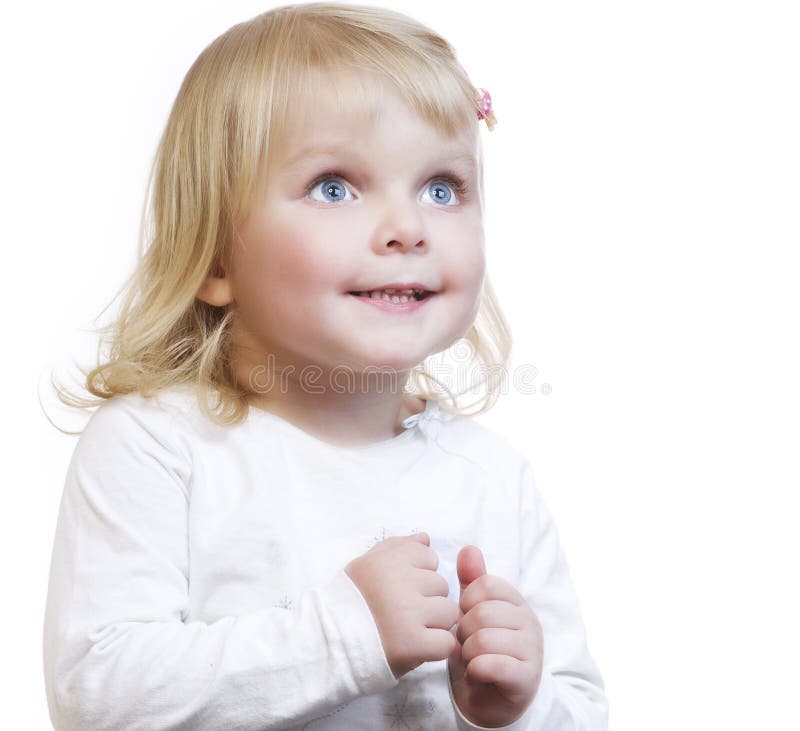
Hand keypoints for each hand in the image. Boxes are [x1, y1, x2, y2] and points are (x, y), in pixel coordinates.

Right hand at [345, 531, 459, 679]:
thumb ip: (396, 547)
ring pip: (449, 613)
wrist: (327, 644)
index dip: (418, 576)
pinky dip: (436, 649)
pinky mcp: (413, 644)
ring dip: (435, 625)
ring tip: (409, 631)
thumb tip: (425, 538)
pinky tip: (417, 649)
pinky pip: (446, 642)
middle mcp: (400, 582)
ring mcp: (408, 613)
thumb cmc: (348, 603)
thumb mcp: (366, 565)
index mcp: (388, 560)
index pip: (429, 557)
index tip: (401, 590)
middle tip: (403, 614)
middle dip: (428, 600)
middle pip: (441, 585)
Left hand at [447, 546, 542, 727]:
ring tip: (471, 659)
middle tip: (465, 643)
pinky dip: (476, 670)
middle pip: (482, 612)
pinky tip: (476, 673)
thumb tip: (469, 548)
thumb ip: (472, 581)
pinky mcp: (526, 678)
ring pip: (484, 639)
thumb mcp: (472, 611)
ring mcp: (531, 650)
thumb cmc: (480, 649)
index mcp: (515, 601)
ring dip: (468, 652)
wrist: (490, 698)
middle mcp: (528, 622)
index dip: (466, 601)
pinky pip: (494, 665)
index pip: (486, 584)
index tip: (464, 617)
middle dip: (464, 630)